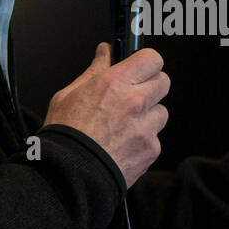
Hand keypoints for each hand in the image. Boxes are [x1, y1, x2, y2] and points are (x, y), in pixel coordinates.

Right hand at [43, 43, 169, 187]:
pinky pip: (155, 138)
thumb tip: (105, 52)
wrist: (68, 175)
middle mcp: (135, 102)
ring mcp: (146, 126)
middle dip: (151, 86)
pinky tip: (123, 145)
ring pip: (161, 112)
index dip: (146, 62)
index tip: (139, 67)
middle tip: (133, 95)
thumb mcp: (69, 94)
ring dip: (148, 115)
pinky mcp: (152, 149)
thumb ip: (94, 71)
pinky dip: (143, 140)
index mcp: (115, 83)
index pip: (151, 58)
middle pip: (164, 81)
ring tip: (124, 126)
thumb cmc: (65, 136)